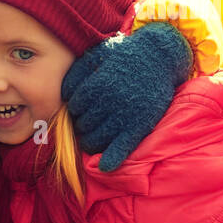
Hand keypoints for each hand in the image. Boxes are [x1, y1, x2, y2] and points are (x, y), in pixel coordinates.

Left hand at [62, 23, 192, 171]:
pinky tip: (105, 166)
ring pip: (98, 139)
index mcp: (98, 85)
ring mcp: (126, 115)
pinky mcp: (140, 125)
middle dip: (82, 125)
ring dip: (91, 142)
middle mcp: (111, 102)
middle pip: (84, 125)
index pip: (74, 108)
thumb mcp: (96, 56)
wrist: (159, 57)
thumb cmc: (124, 55)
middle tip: (89, 121)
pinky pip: (123, 147)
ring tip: (92, 137)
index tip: (81, 107)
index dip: (75, 109)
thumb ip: (76, 74)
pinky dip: (112, 159)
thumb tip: (63, 96)